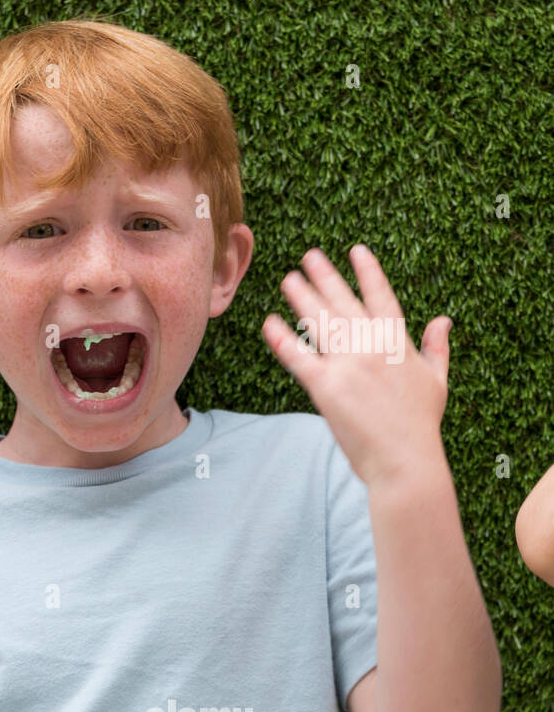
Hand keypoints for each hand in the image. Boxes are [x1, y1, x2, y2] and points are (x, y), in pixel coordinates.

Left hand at [263, 244, 451, 487]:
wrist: (405, 461)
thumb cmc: (420, 425)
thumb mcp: (437, 381)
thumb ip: (437, 348)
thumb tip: (443, 320)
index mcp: (399, 343)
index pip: (381, 297)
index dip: (368, 272)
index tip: (356, 250)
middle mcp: (372, 347)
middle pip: (343, 303)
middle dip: (326, 277)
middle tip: (308, 256)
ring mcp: (348, 365)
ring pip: (319, 322)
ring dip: (301, 298)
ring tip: (288, 279)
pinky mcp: (326, 387)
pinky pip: (298, 357)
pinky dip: (282, 340)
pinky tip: (268, 323)